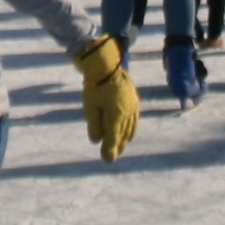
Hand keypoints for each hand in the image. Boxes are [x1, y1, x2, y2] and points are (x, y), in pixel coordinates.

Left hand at [73, 37, 140, 161]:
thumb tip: (96, 141)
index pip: (112, 139)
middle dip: (116, 147)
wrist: (107, 65)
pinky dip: (130, 130)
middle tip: (110, 157)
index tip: (106, 160)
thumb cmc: (95, 85)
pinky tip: (128, 134)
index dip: (109, 151)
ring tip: (118, 148)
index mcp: (115, 116)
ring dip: (124, 140)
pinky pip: (134, 120)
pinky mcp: (135, 101)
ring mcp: (133, 107)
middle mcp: (127, 114)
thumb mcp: (90, 106)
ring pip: (129, 129)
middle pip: (122, 136)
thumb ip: (94, 125)